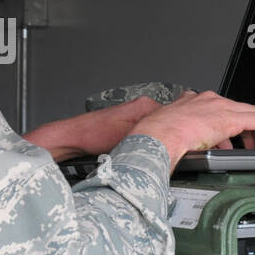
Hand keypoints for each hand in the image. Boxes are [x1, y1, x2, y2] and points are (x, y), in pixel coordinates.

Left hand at [24, 96, 163, 161]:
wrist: (76, 137)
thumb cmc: (96, 135)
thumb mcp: (130, 137)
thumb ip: (152, 135)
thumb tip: (170, 139)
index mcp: (144, 105)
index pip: (172, 117)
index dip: (175, 132)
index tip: (178, 143)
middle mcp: (140, 106)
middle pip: (164, 122)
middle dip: (164, 136)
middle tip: (163, 149)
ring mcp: (134, 113)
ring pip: (154, 128)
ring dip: (153, 139)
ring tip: (148, 149)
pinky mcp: (127, 122)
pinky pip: (144, 130)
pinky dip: (144, 139)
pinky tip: (138, 148)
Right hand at [130, 90, 254, 164]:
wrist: (157, 136)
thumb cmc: (157, 136)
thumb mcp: (168, 128)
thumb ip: (179, 131)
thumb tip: (183, 144)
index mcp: (193, 100)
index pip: (221, 107)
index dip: (230, 121)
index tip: (232, 134)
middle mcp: (209, 100)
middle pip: (238, 109)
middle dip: (247, 127)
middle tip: (251, 141)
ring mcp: (220, 107)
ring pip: (250, 113)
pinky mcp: (230, 119)